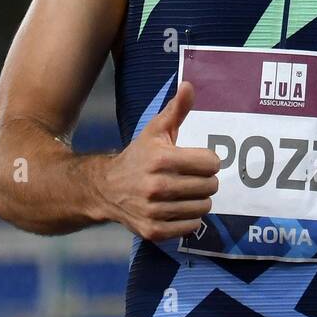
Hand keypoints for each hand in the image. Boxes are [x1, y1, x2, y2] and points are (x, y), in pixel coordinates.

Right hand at [102, 81, 219, 241]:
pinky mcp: (153, 230)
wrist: (105, 188)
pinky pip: (191, 227)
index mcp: (161, 159)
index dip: (208, 161)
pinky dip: (190, 219)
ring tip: (186, 193)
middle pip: (210, 186)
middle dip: (206, 181)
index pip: (211, 163)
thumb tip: (189, 85)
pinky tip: (178, 208)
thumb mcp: (155, 130)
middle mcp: (157, 186)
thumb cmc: (138, 156)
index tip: (197, 161)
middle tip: (193, 178)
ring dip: (199, 200)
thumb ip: (176, 109)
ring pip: (203, 207)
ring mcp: (154, 210)